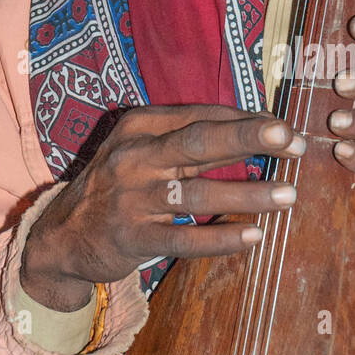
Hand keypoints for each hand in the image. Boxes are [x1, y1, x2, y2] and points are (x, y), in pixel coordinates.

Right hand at [20, 105, 304, 309]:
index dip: (247, 121)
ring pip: (197, 193)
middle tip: (292, 141)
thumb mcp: (142, 149)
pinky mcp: (131, 238)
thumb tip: (257, 127)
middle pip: (199, 142)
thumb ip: (188, 137)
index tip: (287, 129)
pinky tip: (254, 236)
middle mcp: (133, 157)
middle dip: (249, 139)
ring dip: (248, 194)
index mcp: (139, 126)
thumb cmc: (119, 186)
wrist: (62, 236)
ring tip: (288, 195)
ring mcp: (130, 199)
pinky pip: (184, 238)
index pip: (202, 116)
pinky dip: (221, 237)